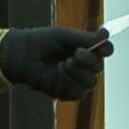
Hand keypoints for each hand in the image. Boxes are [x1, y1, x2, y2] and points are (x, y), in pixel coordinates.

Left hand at [0, 25, 114, 101]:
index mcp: (86, 50)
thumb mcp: (65, 36)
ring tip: (64, 63)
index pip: (106, 51)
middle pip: (99, 67)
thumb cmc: (42, 41)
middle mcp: (84, 66)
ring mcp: (76, 81)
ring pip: (92, 82)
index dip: (106, 48)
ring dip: (79, 72)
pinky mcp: (67, 93)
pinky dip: (71, 81)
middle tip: (75, 53)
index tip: (100, 43)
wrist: (22, 54)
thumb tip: (106, 35)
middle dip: (89, 60)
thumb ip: (86, 38)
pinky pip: (80, 92)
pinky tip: (60, 72)